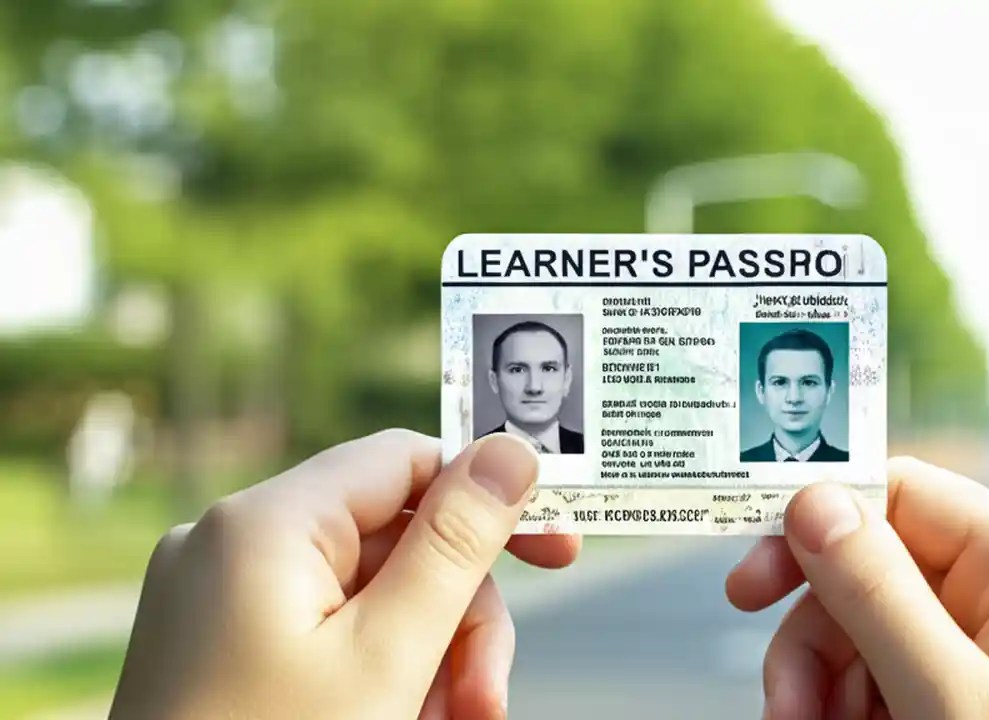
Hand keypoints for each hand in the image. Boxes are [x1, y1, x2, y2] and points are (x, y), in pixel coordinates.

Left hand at [110, 430, 578, 719]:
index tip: (555, 552)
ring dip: (426, 662)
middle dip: (456, 620)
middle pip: (395, 544)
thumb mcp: (388, 656)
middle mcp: (230, 546)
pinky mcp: (217, 647)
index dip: (485, 500)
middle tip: (485, 700)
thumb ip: (454, 545)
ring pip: (367, 599)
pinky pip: (325, 634)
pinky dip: (375, 676)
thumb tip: (509, 450)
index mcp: (263, 525)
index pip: (405, 460)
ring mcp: (217, 600)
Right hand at [726, 457, 988, 718]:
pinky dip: (856, 715)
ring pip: (872, 639)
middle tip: (786, 710)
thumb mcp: (950, 702)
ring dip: (826, 691)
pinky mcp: (986, 706)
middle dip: (815, 644)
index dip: (818, 525)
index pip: (902, 495)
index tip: (749, 581)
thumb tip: (816, 502)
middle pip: (872, 577)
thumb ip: (880, 596)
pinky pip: (895, 686)